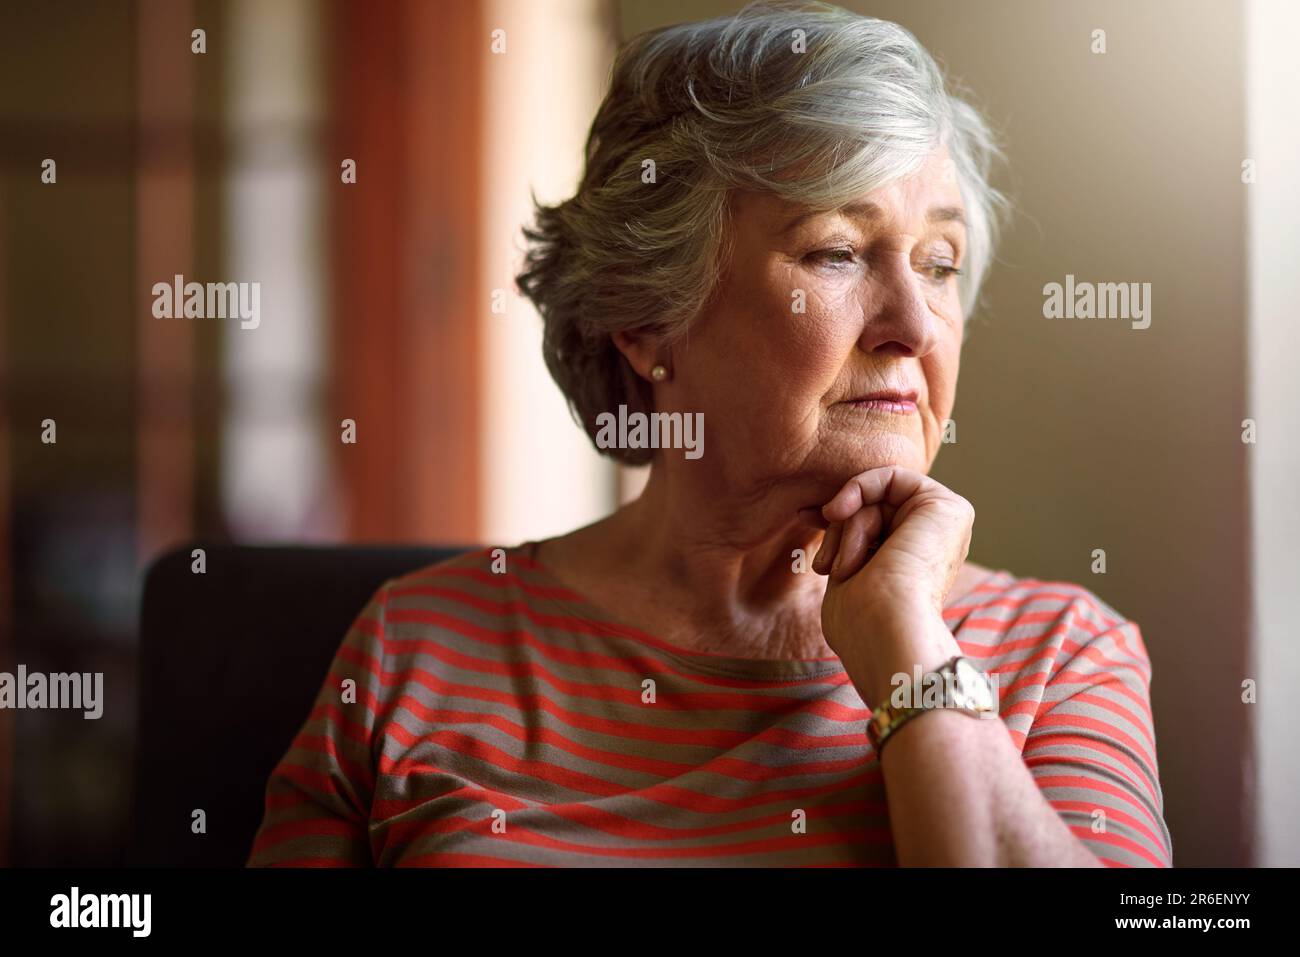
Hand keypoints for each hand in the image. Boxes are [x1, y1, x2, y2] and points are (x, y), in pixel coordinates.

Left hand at [806, 467, 973, 701]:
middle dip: (838, 527)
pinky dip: (860, 488)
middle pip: (873, 508)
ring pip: (878, 498)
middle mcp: (934, 544)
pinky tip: (839, 511)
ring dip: (848, 528)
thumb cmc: (859, 620)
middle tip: (827, 565)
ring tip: (847, 567)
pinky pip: (892, 477)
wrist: (883, 630)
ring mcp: (945, 526)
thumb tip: (831, 512)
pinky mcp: (949, 508)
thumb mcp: (849, 569)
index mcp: (915, 564)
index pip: (872, 522)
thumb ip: (850, 539)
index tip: (803, 516)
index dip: (835, 516)